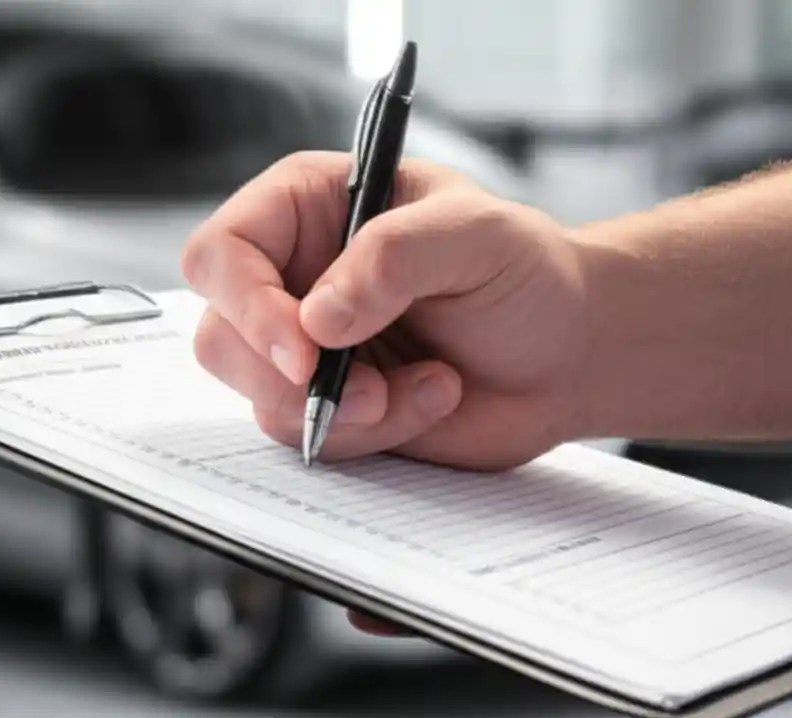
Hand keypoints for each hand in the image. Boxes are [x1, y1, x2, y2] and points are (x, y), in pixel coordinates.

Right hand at [181, 151, 589, 470]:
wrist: (569, 354)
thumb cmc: (528, 273)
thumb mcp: (476, 234)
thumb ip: (393, 257)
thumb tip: (318, 318)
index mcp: (311, 207)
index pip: (223, 251)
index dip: (246, 303)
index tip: (305, 349)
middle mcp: (297, 276)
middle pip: (221, 334)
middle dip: (288, 377)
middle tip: (368, 389)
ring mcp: (311, 348)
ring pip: (262, 397)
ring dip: (343, 410)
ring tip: (427, 385)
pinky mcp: (334, 404)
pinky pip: (312, 435)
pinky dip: (375, 432)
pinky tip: (434, 396)